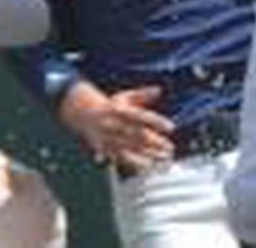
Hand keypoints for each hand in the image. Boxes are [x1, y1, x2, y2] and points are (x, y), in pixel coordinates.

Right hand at [60, 83, 174, 168]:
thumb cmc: (111, 106)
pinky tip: (149, 166)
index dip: (157, 122)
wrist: (84, 115)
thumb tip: (159, 89)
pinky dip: (135, 163)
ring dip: (149, 154)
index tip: (171, 127)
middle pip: (138, 135)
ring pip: (132, 149)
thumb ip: (143, 94)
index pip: (142, 116)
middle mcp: (115, 125)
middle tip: (170, 147)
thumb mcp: (126, 97)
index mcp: (120, 110)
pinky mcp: (107, 149)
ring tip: (164, 158)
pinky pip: (122, 158)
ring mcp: (110, 139)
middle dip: (156, 143)